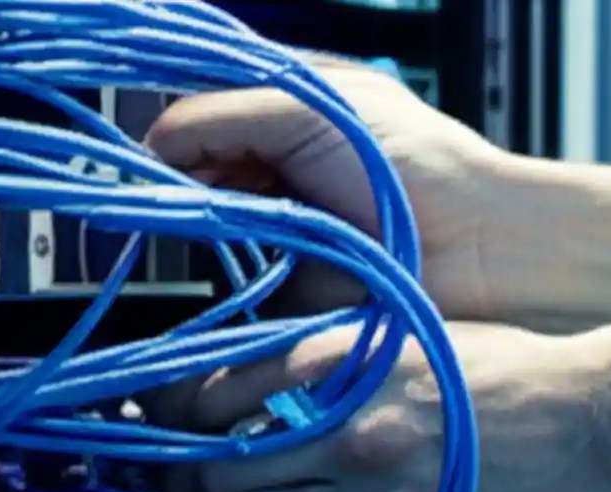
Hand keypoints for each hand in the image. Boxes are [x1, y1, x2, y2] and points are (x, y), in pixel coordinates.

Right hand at [146, 58, 510, 318]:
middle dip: (170, 172)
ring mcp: (278, 218)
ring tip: (194, 223)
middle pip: (192, 159)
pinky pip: (228, 271)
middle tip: (147, 189)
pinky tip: (219, 259)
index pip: (199, 96)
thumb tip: (152, 145)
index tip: (131, 137)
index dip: (165, 114)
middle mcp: (275, 156)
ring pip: (203, 216)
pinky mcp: (284, 276)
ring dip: (194, 219)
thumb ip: (221, 115)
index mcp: (286, 100)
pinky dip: (219, 266)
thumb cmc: (413, 165)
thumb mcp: (309, 110)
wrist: (479, 252)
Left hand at [152, 322, 610, 491]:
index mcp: (338, 362)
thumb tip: (244, 378)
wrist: (585, 417)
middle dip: (175, 480)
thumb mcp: (399, 331)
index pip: (209, 394)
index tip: (145, 418)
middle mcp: (345, 430)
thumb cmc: (497, 369)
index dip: (161, 412)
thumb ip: (320, 355)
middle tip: (164, 479)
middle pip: (216, 471)